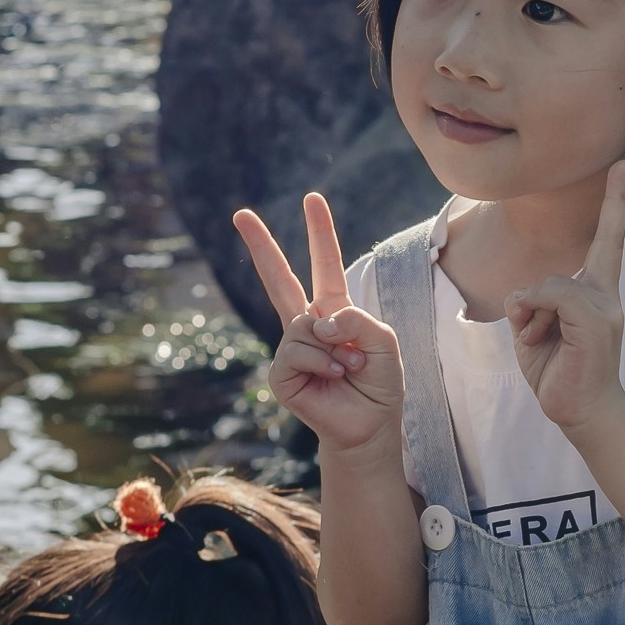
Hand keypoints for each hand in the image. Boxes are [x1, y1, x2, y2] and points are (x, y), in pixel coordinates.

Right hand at [235, 191, 403, 458]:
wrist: (370, 425)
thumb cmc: (379, 384)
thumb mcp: (384, 342)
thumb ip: (358, 320)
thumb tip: (318, 321)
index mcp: (333, 311)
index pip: (324, 264)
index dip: (319, 232)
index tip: (311, 199)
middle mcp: (307, 325)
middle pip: (279, 279)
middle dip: (261, 245)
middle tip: (240, 213)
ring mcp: (291, 348)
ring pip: (303, 326)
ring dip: (334, 347)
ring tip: (349, 367)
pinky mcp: (282, 373)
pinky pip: (297, 352)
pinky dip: (323, 363)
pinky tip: (335, 377)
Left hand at [505, 160, 624, 435]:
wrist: (581, 412)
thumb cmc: (559, 373)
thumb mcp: (535, 330)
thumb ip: (531, 303)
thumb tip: (525, 293)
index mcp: (596, 294)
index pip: (608, 240)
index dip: (614, 202)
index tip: (623, 166)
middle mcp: (607, 295)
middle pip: (566, 271)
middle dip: (541, 302)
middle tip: (540, 344)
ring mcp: (605, 307)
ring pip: (550, 285)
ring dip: (531, 317)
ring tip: (541, 346)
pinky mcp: (596, 320)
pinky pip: (552, 294)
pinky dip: (535, 313)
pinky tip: (538, 338)